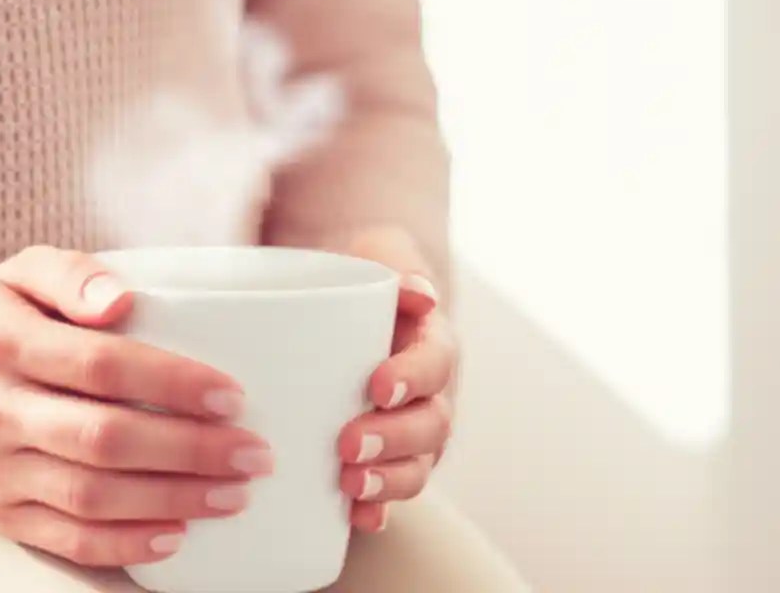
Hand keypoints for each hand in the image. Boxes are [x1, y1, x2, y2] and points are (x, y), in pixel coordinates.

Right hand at [0, 246, 273, 566]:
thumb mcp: (25, 272)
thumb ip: (75, 272)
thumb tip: (122, 298)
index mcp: (6, 343)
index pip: (102, 366)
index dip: (173, 383)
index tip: (232, 396)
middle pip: (105, 439)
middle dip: (191, 451)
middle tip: (254, 455)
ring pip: (92, 496)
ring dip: (173, 501)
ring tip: (235, 495)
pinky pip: (66, 539)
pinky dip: (126, 544)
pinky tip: (178, 535)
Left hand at [335, 228, 457, 531]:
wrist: (344, 305)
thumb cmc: (362, 279)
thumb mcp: (378, 257)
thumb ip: (395, 267)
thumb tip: (417, 293)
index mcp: (432, 345)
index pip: (436, 363)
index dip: (412, 378)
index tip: (376, 385)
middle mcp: (431, 395)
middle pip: (431, 425)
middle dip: (394, 439)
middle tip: (349, 444)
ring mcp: (411, 434)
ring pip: (418, 466)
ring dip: (388, 480)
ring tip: (350, 484)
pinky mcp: (385, 460)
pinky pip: (390, 495)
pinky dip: (378, 512)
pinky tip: (358, 522)